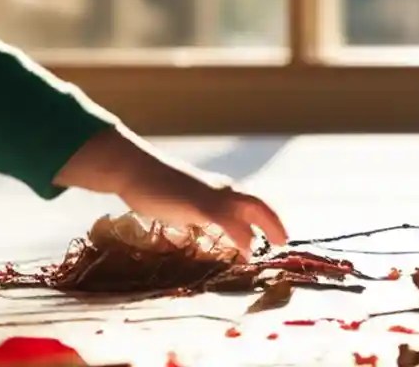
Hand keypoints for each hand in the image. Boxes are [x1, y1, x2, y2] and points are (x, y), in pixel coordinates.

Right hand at [54, 127, 287, 256]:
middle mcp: (221, 189)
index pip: (249, 202)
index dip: (264, 216)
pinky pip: (230, 222)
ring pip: (250, 209)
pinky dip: (242, 236)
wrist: (135, 169)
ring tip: (273, 247)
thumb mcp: (181, 203)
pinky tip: (247, 250)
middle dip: (273, 222)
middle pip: (259, 204)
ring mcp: (213, 195)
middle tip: (283, 241)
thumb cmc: (153, 186)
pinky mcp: (202, 205)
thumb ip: (196, 215)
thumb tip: (202, 230)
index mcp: (217, 189)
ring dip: (265, 228)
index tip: (273, 233)